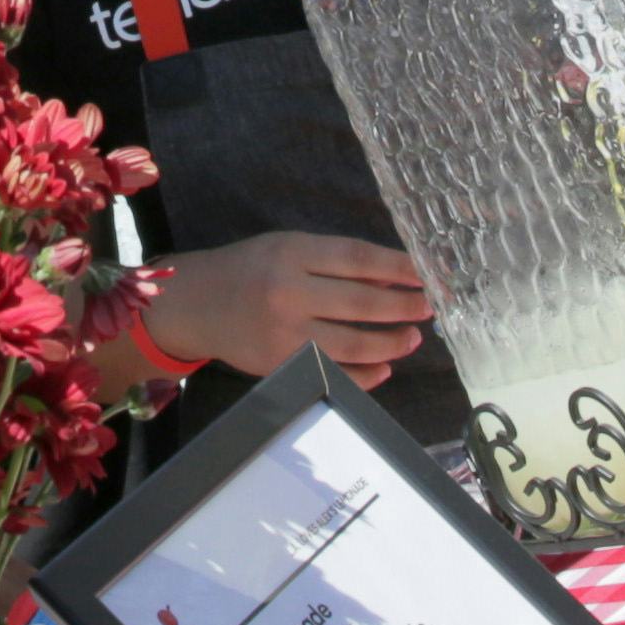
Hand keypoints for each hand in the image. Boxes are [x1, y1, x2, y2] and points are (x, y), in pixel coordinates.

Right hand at [148, 233, 433, 383]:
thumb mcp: (288, 249)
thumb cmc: (248, 269)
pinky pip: (334, 373)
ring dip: (391, 342)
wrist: (195, 304)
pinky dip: (364, 375)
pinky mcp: (281, 364)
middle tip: (430, 307)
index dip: (398, 267)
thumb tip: (393, 275)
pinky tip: (384, 367)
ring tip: (412, 337)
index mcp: (292, 253)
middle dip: (404, 306)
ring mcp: (284, 333)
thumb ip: (335, 261)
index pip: (358, 259)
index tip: (426, 274)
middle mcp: (289, 292)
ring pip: (353, 343)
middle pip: (362, 303)